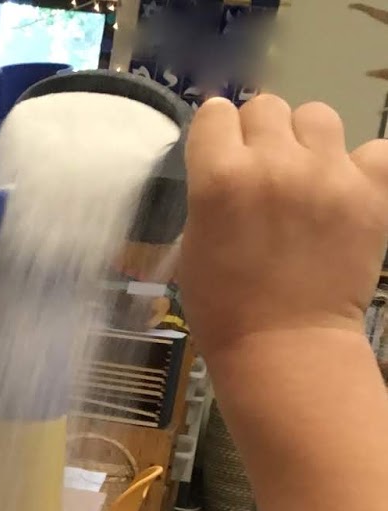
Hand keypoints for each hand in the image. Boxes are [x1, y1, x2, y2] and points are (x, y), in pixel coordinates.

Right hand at [180, 96, 387, 362]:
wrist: (286, 349)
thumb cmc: (225, 310)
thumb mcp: (194, 247)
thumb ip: (211, 194)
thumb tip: (230, 164)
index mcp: (219, 179)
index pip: (215, 114)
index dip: (218, 137)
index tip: (223, 160)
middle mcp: (273, 164)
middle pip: (266, 107)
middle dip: (260, 138)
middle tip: (264, 178)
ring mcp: (328, 174)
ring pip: (316, 116)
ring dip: (308, 143)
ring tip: (307, 182)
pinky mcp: (372, 190)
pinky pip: (372, 149)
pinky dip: (361, 168)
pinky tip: (346, 196)